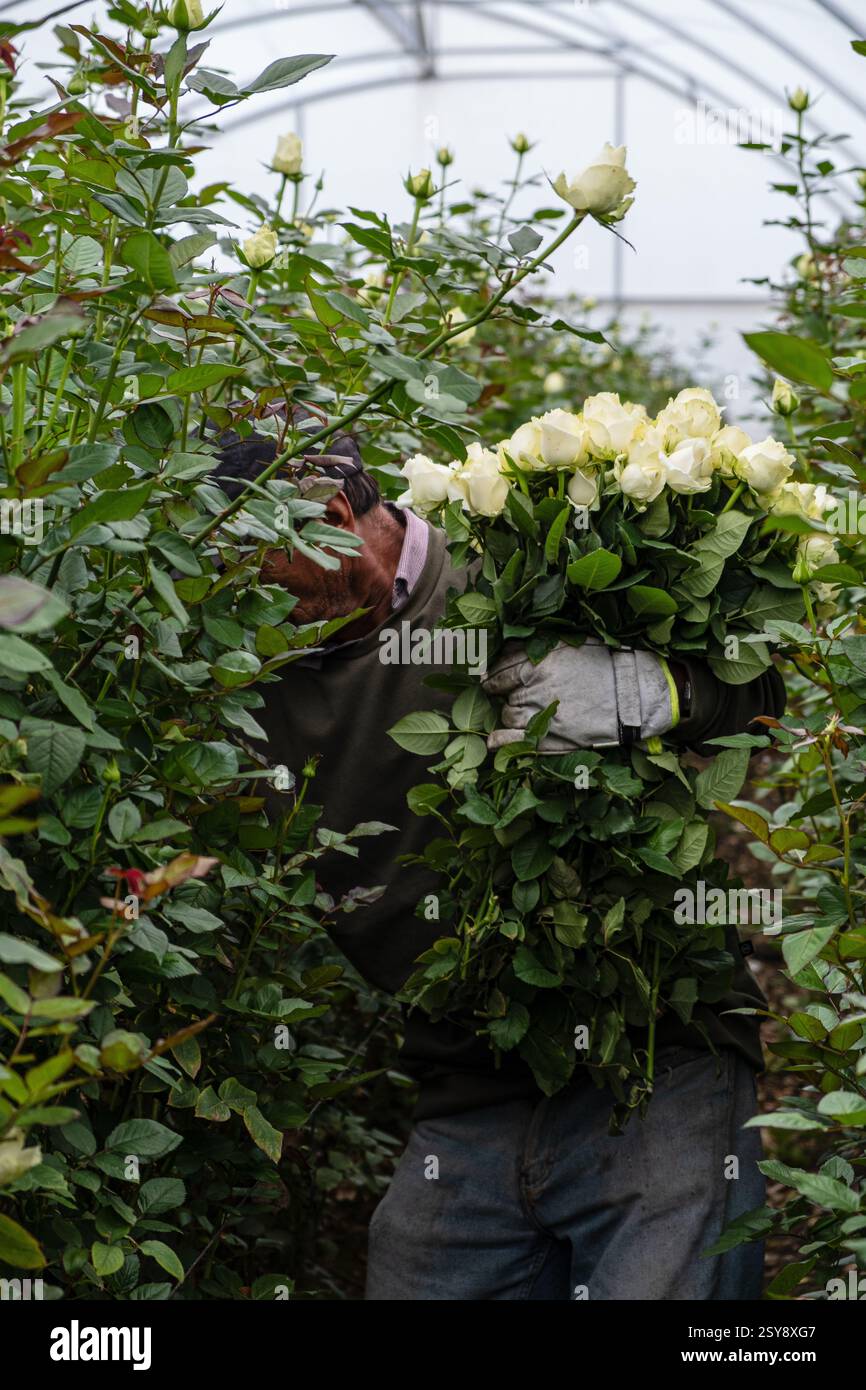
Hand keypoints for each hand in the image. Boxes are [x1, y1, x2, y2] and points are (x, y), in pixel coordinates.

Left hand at [482, 639, 679, 751]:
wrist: (632, 694)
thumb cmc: (605, 664)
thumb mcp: (571, 644)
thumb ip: (538, 647)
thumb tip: (509, 648)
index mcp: (538, 661)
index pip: (501, 668)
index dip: (494, 674)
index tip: (491, 678)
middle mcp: (535, 687)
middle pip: (504, 693)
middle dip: (505, 693)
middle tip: (513, 694)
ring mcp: (540, 714)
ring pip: (508, 714)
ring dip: (511, 713)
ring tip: (526, 711)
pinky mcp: (550, 737)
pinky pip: (514, 739)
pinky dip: (500, 740)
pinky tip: (493, 740)